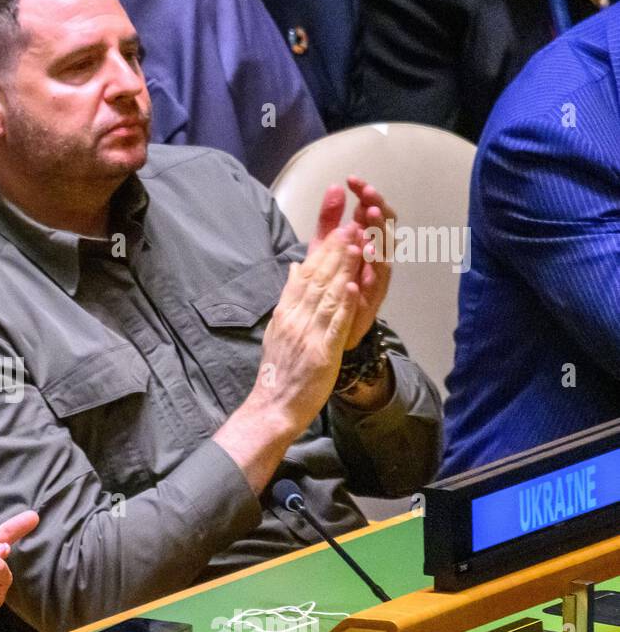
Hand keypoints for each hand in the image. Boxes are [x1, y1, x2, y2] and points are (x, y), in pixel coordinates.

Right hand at [213, 228, 359, 495]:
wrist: (274, 405)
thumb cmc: (278, 370)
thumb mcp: (277, 329)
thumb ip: (288, 298)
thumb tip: (292, 270)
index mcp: (285, 312)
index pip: (304, 274)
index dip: (323, 251)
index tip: (337, 231)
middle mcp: (294, 318)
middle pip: (317, 279)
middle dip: (336, 251)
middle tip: (352, 226)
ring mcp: (308, 333)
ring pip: (328, 294)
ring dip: (345, 268)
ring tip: (358, 245)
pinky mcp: (322, 351)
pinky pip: (335, 322)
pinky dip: (345, 302)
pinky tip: (354, 283)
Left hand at [308, 180, 395, 348]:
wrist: (324, 324)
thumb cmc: (327, 282)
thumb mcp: (322, 247)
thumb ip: (329, 219)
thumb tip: (336, 186)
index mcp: (367, 242)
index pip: (374, 213)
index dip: (367, 196)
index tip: (353, 181)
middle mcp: (377, 259)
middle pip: (386, 231)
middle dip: (379, 215)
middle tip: (368, 200)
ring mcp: (376, 281)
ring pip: (384, 257)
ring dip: (378, 242)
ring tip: (368, 228)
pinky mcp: (371, 302)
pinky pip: (375, 287)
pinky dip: (370, 273)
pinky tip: (364, 262)